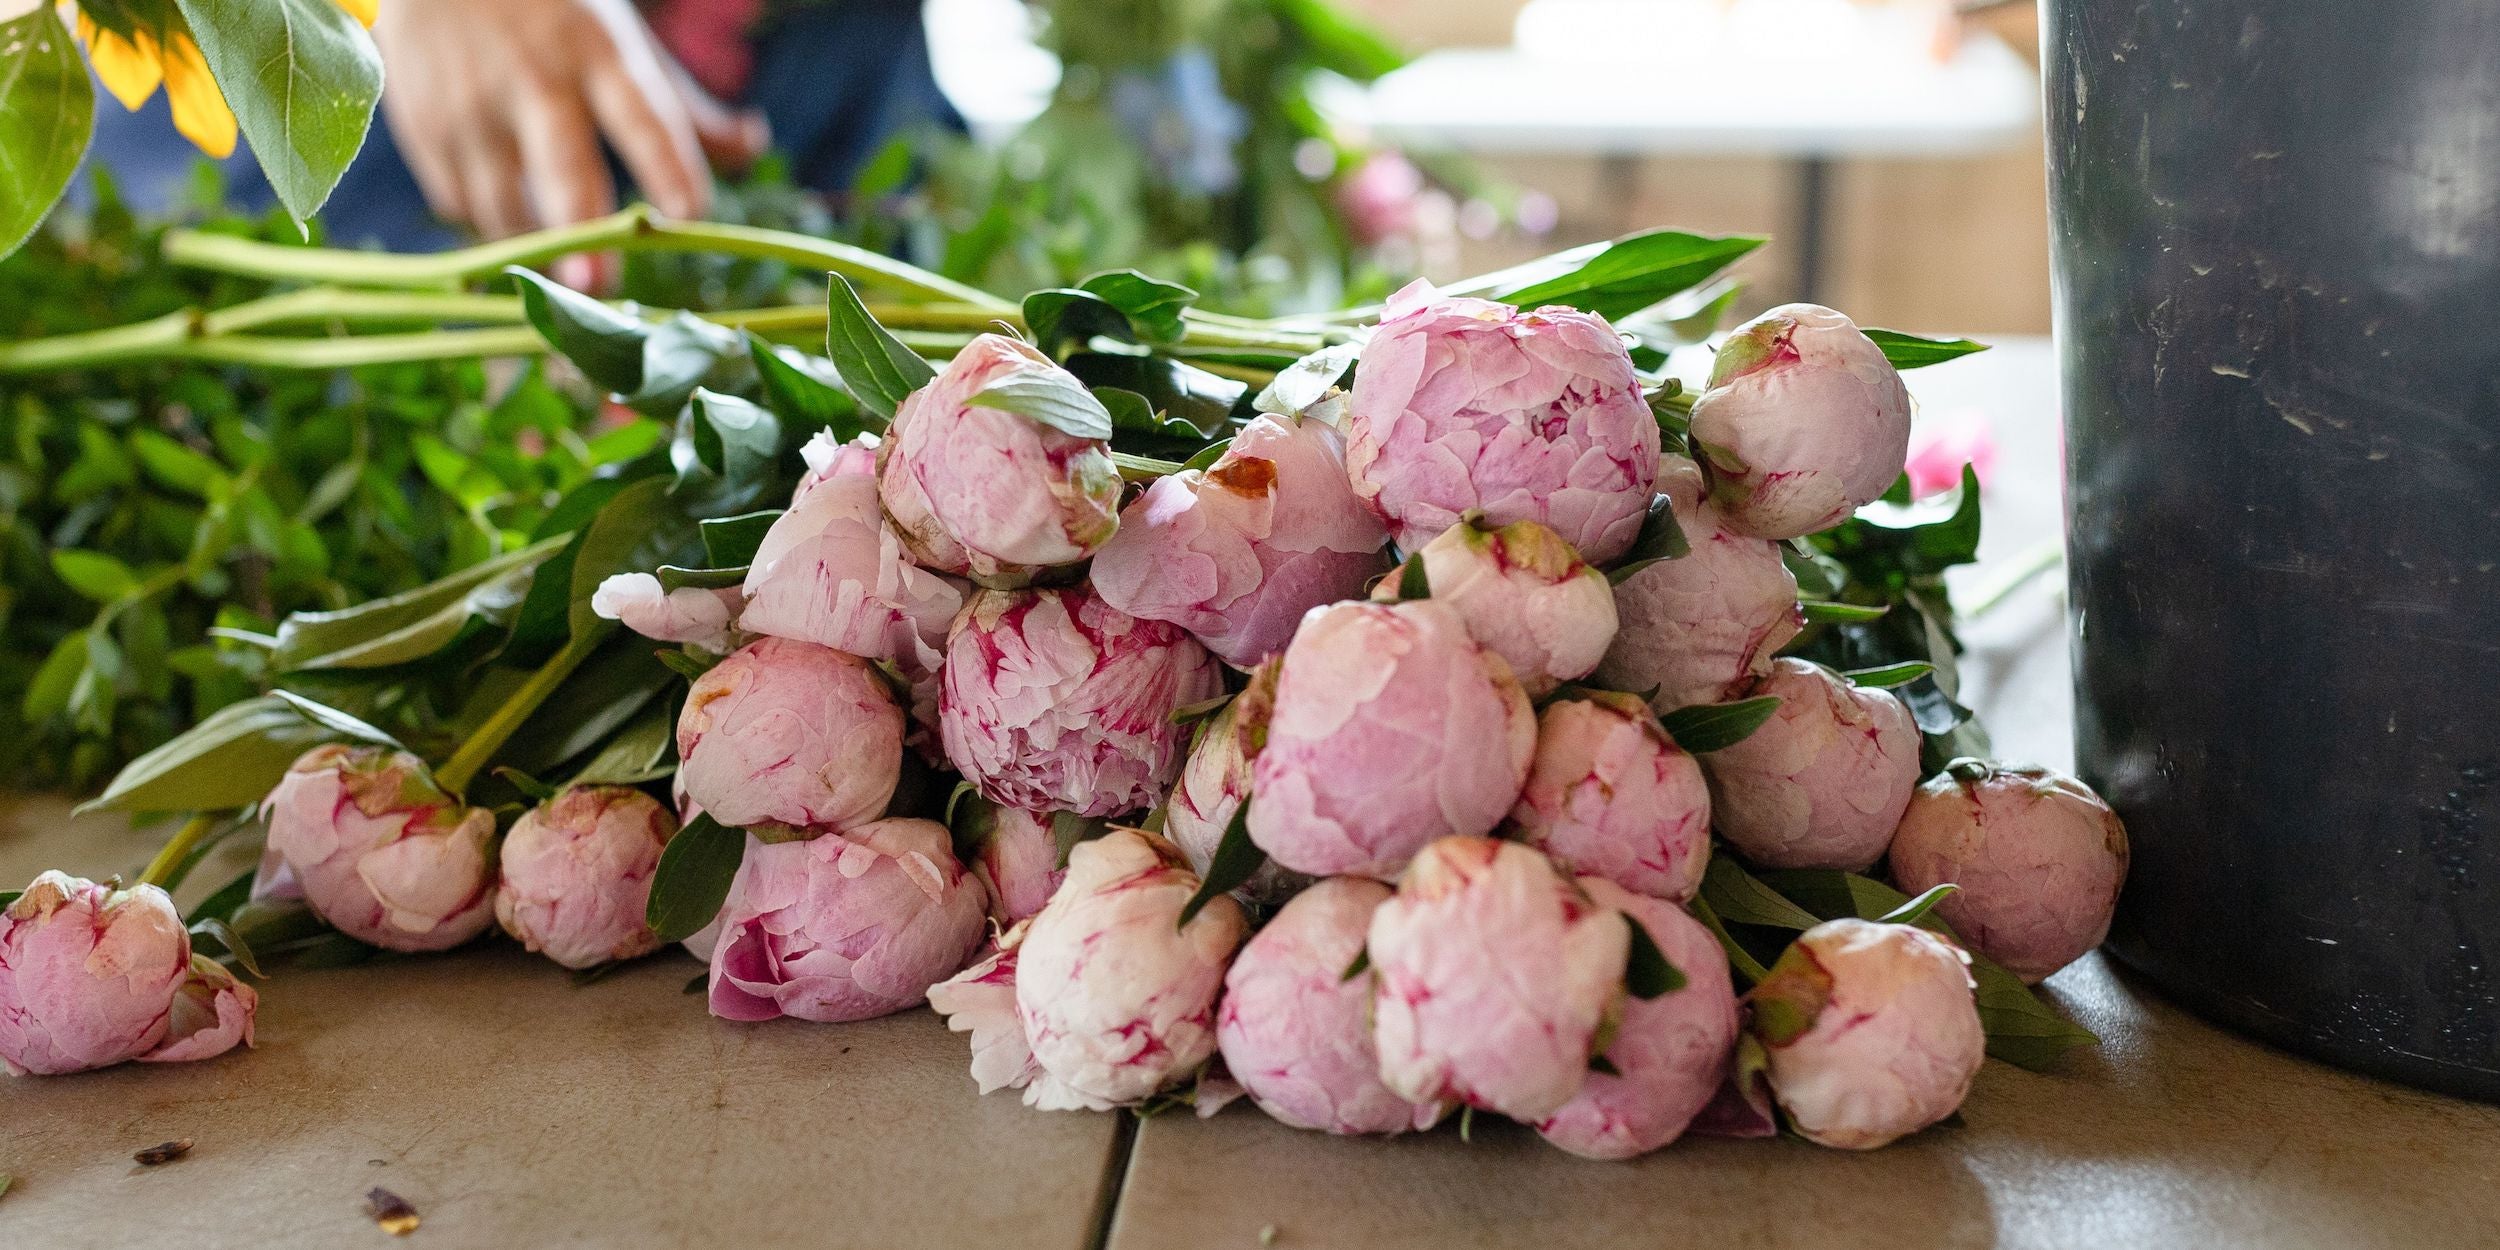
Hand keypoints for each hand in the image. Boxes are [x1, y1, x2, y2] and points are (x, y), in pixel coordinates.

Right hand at [375, 0, 768, 283]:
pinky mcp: (423, 129)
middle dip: (578, 228)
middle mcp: (533, 79)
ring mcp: (471, 106)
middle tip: (596, 288)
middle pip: (561, 166)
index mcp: (598, 52)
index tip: (691, 213)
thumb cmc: (552, 13)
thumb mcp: (621, 39)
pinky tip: (516, 238)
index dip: (666, 164)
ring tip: (567, 284)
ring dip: (536, 250)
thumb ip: (681, 106)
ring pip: (503, 204)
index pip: (642, 115)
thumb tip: (752, 145)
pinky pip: (461, 205)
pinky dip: (491, 231)